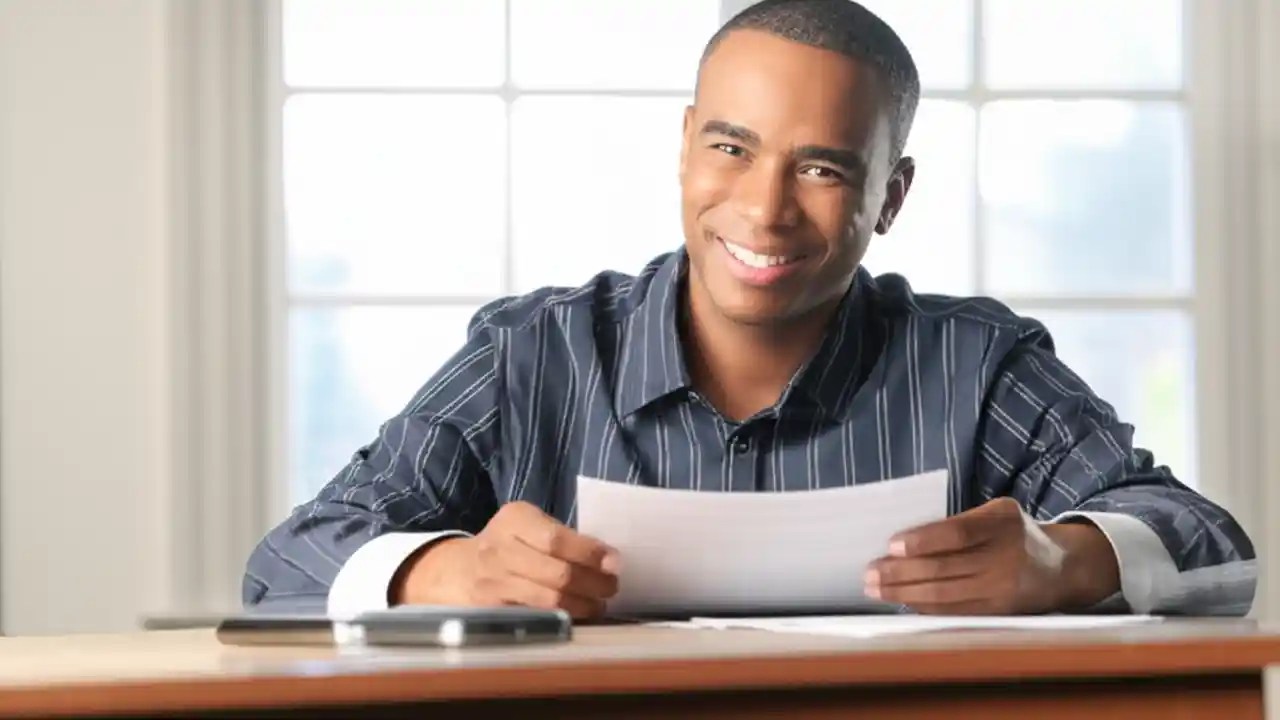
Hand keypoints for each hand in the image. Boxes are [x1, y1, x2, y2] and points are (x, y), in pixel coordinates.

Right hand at [391, 502, 620, 619]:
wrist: (458, 570)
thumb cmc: (508, 544)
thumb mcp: (528, 525)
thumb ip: (563, 536)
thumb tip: (608, 558)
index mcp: (515, 518)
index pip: (556, 538)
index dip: (589, 552)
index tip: (614, 562)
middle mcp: (500, 547)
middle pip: (556, 571)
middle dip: (593, 582)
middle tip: (612, 586)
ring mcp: (494, 580)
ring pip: (549, 598)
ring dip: (583, 604)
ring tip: (600, 604)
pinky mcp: (493, 608)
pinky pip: (537, 615)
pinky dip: (564, 616)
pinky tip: (579, 614)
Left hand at [863, 498, 1119, 614]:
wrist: (1062, 568)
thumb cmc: (1014, 533)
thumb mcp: (996, 513)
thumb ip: (960, 523)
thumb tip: (904, 542)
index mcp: (1004, 523)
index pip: (958, 534)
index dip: (923, 541)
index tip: (891, 545)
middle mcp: (1007, 558)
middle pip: (946, 569)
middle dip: (901, 573)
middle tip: (870, 573)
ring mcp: (1004, 589)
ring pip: (946, 595)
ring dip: (904, 594)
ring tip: (875, 589)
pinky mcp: (999, 613)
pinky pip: (954, 612)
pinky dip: (924, 607)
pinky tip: (902, 601)